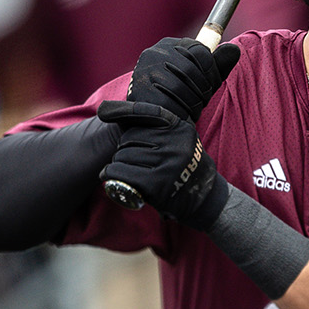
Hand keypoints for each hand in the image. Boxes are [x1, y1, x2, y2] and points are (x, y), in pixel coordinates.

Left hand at [97, 100, 229, 228]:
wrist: (206, 199)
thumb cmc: (183, 166)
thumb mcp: (178, 140)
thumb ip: (155, 126)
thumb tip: (107, 110)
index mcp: (179, 128)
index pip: (145, 113)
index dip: (122, 112)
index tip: (103, 111)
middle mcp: (175, 143)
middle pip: (129, 138)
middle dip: (123, 149)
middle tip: (131, 161)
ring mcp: (167, 163)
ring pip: (123, 156)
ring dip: (117, 164)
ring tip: (127, 171)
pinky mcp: (158, 184)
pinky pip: (122, 174)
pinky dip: (112, 175)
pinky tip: (110, 178)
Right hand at [127, 37, 241, 121]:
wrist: (149, 123)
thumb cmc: (178, 98)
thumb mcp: (201, 79)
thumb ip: (218, 66)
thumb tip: (234, 49)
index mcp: (169, 45)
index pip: (202, 51)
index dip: (212, 71)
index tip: (210, 85)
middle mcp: (155, 53)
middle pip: (195, 67)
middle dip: (204, 88)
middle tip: (202, 100)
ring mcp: (147, 70)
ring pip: (185, 82)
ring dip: (195, 101)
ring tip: (191, 109)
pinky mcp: (143, 89)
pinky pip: (174, 98)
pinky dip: (183, 109)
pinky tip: (182, 115)